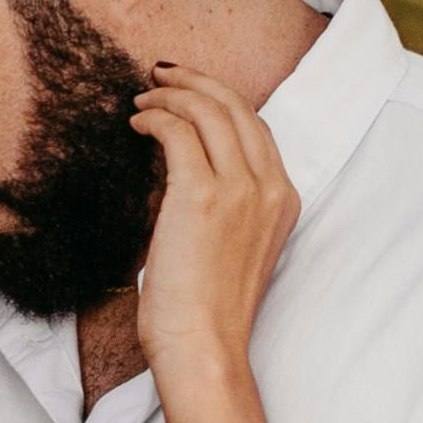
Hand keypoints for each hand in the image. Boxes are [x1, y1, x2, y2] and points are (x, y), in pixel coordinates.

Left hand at [126, 61, 301, 382]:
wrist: (204, 347)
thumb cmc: (206, 310)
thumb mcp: (231, 247)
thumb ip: (223, 204)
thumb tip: (180, 165)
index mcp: (284, 201)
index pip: (256, 128)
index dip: (221, 100)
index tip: (188, 90)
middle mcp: (270, 188)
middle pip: (237, 108)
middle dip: (197, 82)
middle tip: (161, 75)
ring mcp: (241, 190)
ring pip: (209, 111)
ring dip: (171, 95)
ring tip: (143, 100)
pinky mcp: (203, 195)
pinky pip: (178, 131)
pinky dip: (156, 118)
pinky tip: (138, 124)